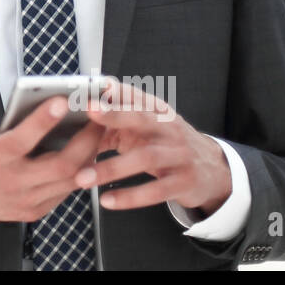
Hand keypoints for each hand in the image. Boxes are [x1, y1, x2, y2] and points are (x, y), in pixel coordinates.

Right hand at [0, 98, 104, 238]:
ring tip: (101, 132)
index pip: (22, 140)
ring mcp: (26, 199)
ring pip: (68, 181)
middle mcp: (13, 182)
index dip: (43, 120)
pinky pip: (64, 192)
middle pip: (60, 165)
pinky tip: (88, 154)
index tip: (62, 101)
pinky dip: (79, 174)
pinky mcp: (34, 210)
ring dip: (89, 157)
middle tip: (100, 118)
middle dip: (86, 141)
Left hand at [78, 79, 231, 215]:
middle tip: (88, 111)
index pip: (135, 95)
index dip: (116, 90)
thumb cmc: (165, 145)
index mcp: (157, 111)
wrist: (211, 170)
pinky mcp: (184, 182)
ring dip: (111, 168)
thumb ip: (114, 125)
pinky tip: (107, 200)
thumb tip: (73, 124)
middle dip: (114, 113)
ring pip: (145, 157)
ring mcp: (179, 154)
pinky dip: (130, 196)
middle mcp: (169, 128)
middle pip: (141, 117)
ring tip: (82, 178)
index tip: (95, 85)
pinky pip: (156, 190)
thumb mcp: (146, 129)